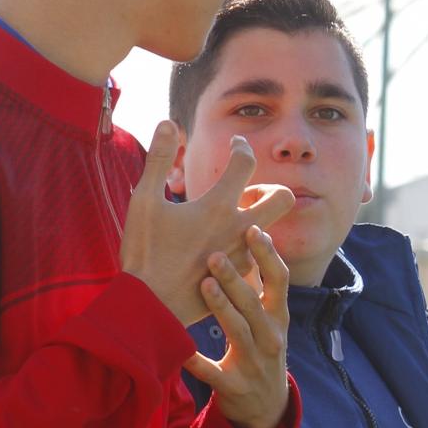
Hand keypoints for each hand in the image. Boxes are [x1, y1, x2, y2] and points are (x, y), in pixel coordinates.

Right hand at [122, 122, 296, 323]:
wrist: (151, 305)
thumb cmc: (144, 251)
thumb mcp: (144, 201)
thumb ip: (159, 159)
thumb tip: (169, 122)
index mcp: (217, 205)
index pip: (246, 162)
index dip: (242, 146)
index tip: (237, 144)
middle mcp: (240, 228)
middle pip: (283, 198)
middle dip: (271, 188)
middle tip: (246, 193)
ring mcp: (245, 256)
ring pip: (269, 230)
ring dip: (254, 222)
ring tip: (227, 224)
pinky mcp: (242, 279)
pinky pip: (257, 257)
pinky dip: (245, 249)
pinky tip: (223, 251)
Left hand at [184, 227, 292, 427]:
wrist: (267, 407)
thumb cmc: (262, 351)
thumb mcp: (270, 321)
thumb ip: (257, 289)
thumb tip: (244, 241)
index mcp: (279, 317)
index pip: (279, 280)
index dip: (268, 254)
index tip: (254, 229)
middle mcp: (271, 337)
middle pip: (254, 303)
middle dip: (235, 278)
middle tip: (214, 254)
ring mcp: (254, 363)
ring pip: (238, 330)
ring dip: (221, 307)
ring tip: (203, 284)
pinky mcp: (234, 385)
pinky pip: (211, 371)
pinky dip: (196, 361)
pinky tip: (179, 349)